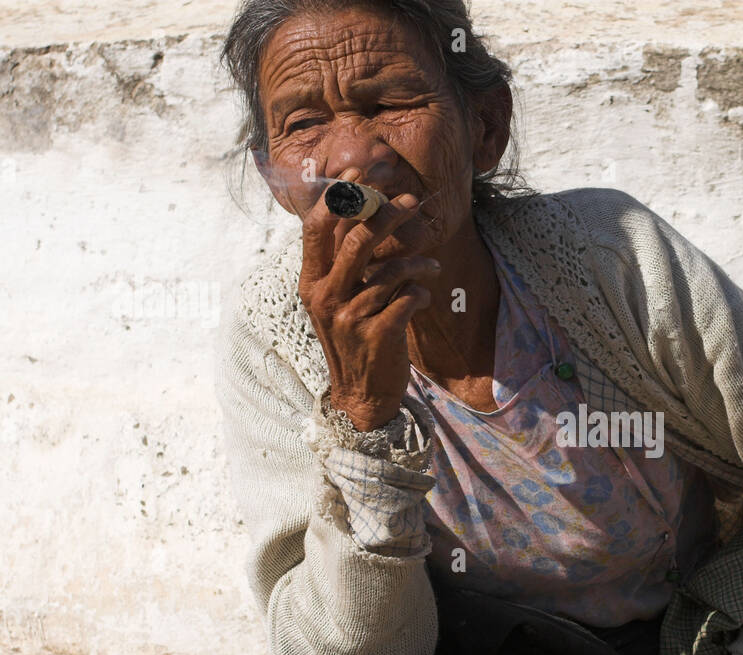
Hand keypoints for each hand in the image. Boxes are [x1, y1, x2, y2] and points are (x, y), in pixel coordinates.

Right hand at [299, 168, 440, 430]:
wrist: (362, 395)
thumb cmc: (356, 340)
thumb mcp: (338, 301)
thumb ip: (344, 265)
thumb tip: (363, 216)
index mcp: (311, 282)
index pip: (318, 227)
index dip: (340, 195)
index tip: (362, 172)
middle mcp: (324, 295)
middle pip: (357, 238)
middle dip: (389, 214)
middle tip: (413, 202)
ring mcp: (348, 316)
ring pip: (389, 269)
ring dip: (417, 262)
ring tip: (431, 265)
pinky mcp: (376, 335)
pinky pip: (407, 300)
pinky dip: (421, 294)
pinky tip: (424, 297)